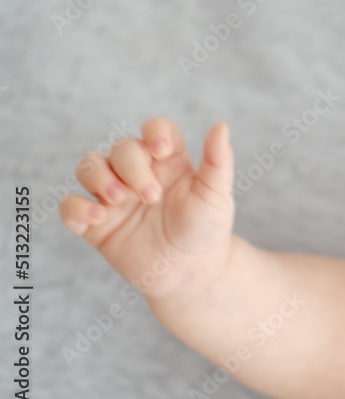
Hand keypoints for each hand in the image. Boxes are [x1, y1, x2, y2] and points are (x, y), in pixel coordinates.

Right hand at [60, 117, 235, 300]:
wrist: (191, 273)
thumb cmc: (206, 230)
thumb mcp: (216, 195)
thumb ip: (218, 161)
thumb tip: (221, 125)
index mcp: (169, 161)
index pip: (155, 129)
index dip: (154, 132)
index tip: (162, 151)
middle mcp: (138, 173)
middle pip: (121, 147)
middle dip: (132, 167)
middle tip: (151, 197)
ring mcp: (114, 197)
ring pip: (88, 166)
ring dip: (98, 177)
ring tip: (117, 201)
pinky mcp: (96, 224)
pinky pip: (70, 206)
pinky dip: (77, 208)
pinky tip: (98, 218)